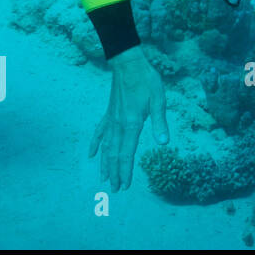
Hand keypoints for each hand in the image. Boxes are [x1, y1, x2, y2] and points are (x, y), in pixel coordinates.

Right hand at [89, 46, 168, 191]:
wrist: (129, 64)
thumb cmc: (146, 80)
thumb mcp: (159, 100)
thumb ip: (160, 122)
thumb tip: (164, 143)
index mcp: (132, 124)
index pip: (127, 153)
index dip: (126, 171)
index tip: (125, 185)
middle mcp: (118, 125)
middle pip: (114, 154)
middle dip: (115, 173)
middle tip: (115, 189)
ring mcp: (111, 120)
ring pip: (106, 147)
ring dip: (105, 163)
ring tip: (104, 178)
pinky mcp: (109, 113)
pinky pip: (99, 132)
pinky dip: (95, 144)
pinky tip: (91, 154)